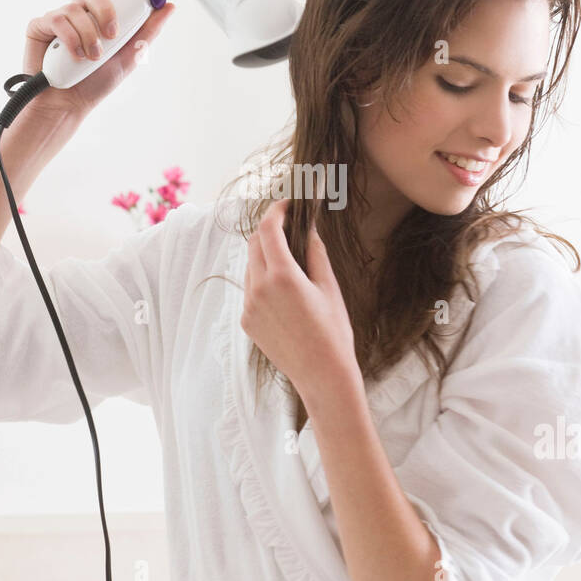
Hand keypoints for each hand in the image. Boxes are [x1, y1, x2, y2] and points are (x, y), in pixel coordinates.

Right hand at [23, 0, 175, 120]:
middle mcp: (80, 11)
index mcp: (101, 14)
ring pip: (78, 7)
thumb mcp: (129, 56)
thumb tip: (168, 6)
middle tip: (112, 35)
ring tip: (93, 57)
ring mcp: (59, 16)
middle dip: (106, 10)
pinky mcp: (40, 25)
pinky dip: (71, 39)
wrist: (67, 105)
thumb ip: (147, 31)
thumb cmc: (95, 82)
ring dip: (90, 34)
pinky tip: (75, 55)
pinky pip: (58, 19)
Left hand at [241, 198, 358, 402]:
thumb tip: (309, 230)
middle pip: (253, 244)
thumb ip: (315, 254)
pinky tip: (284, 290)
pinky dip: (262, 279)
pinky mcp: (247, 321)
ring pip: (250, 266)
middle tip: (289, 227)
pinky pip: (250, 289)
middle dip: (268, 230)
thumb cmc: (333, 332)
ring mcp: (249, 306)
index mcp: (283, 276)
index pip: (268, 229)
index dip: (276, 211)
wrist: (322, 375)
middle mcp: (259, 289)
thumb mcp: (329, 288)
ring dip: (265, 255)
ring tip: (289, 260)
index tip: (287, 205)